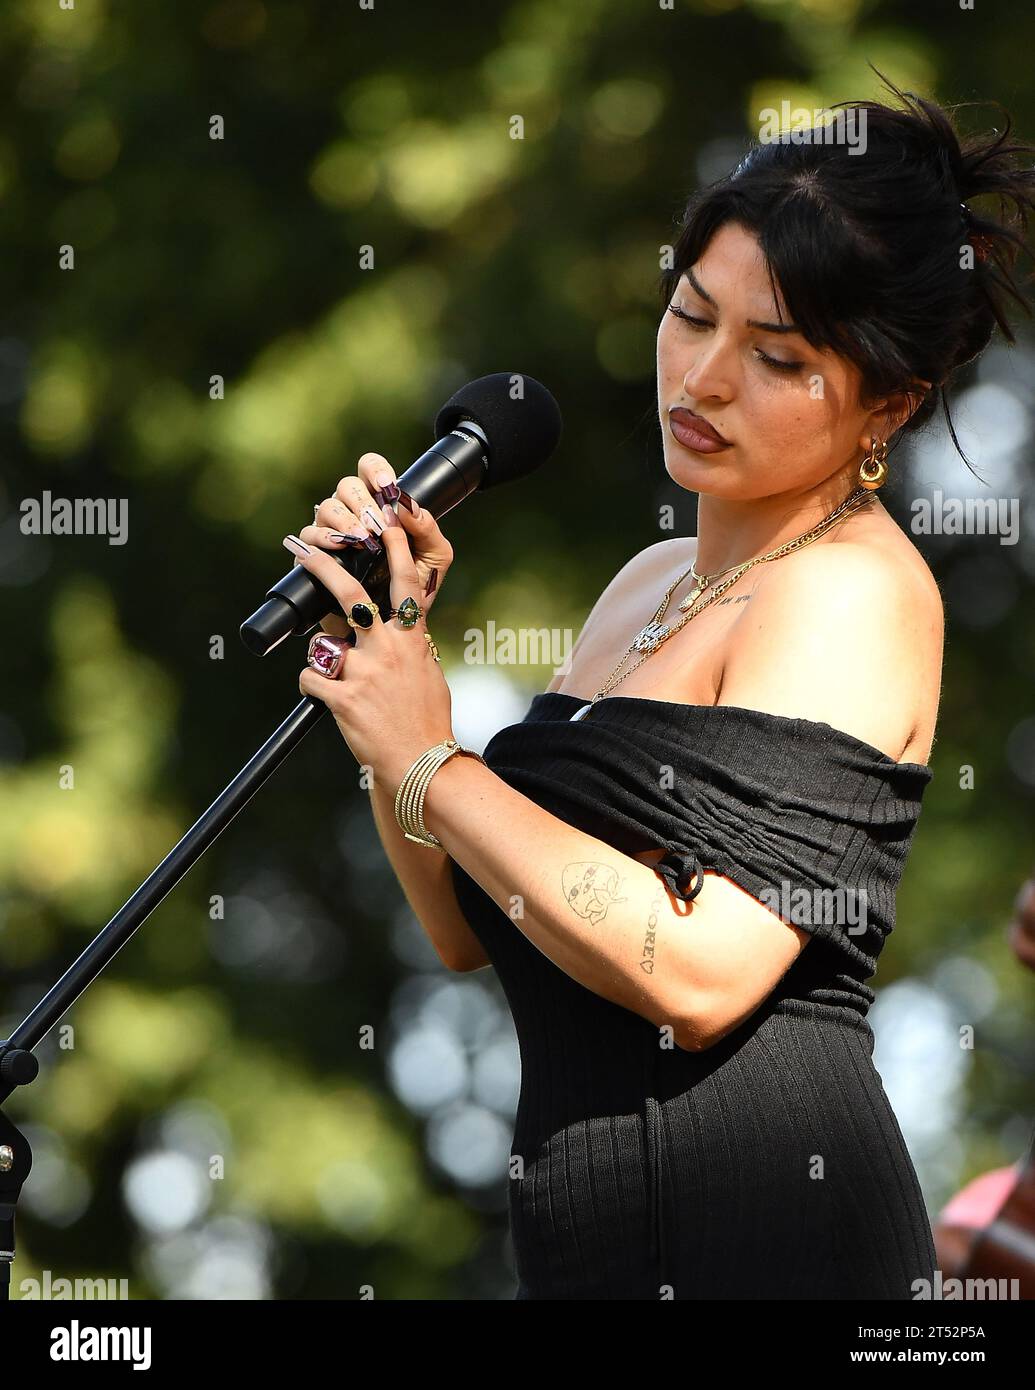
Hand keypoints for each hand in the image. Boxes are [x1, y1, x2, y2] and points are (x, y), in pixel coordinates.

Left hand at [289, 502, 455, 798]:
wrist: (421, 762)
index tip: (382, 517)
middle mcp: (387, 650)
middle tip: (302, 546)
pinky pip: (311, 679)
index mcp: (410, 640)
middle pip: (350, 594)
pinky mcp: (341, 699)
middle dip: (324, 566)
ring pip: (323, 643)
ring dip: (324, 655)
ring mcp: (363, 672)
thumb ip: (408, 645)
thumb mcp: (427, 672)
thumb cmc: (426, 719)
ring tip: (339, 676)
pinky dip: (315, 686)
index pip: (403, 582)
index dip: (393, 546)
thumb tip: (395, 628)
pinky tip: (331, 701)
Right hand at [302, 452, 453, 638]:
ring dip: (345, 520)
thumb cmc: (415, 592)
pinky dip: (323, 538)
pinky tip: (339, 547)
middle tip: (376, 523)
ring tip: (361, 539)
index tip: (387, 485)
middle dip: (362, 499)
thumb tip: (408, 505)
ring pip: (327, 507)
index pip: (371, 470)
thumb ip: (428, 529)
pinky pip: (308, 535)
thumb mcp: (434, 559)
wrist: (394, 632)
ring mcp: (332, 533)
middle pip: (347, 485)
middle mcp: (354, 514)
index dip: (375, 469)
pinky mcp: (314, 555)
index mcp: (382, 507)